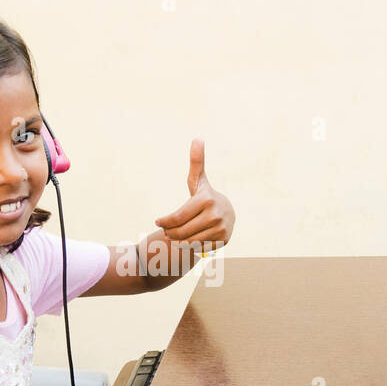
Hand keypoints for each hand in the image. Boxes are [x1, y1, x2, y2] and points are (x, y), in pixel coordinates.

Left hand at [153, 138, 234, 252]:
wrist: (228, 212)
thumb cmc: (206, 195)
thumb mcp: (199, 180)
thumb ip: (196, 161)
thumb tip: (198, 137)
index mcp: (205, 200)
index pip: (177, 217)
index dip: (165, 222)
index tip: (158, 222)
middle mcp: (214, 215)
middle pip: (181, 231)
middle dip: (170, 232)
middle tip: (166, 231)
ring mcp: (220, 229)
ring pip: (188, 241)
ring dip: (178, 241)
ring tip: (174, 236)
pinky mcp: (223, 241)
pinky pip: (198, 248)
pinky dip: (189, 246)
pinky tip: (188, 240)